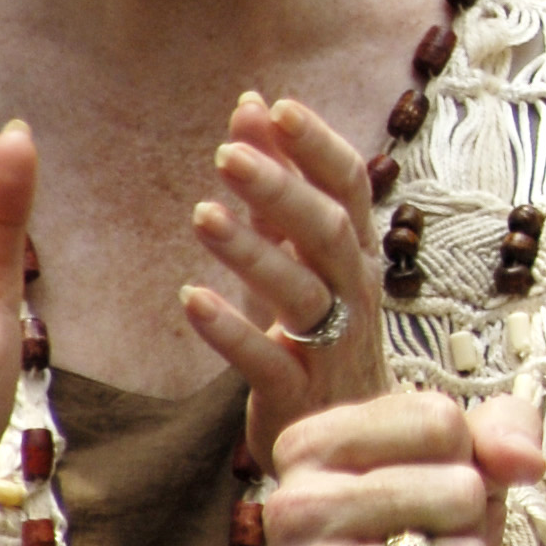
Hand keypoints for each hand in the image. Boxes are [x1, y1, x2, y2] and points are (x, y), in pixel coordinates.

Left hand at [181, 92, 388, 465]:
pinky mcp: (298, 394)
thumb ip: (278, 184)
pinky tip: (190, 300)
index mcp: (356, 253)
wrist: (354, 440)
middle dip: (280, 191)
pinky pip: (267, 360)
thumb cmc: (324, 334)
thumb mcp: (305, 254)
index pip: (349, 187)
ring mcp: (330, 345)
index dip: (318, 146)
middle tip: (227, 157)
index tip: (279, 107)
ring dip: (252, 252)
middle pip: (327, 232)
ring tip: (201, 216)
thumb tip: (253, 105)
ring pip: (300, 292)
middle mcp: (354, 292)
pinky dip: (230, 330)